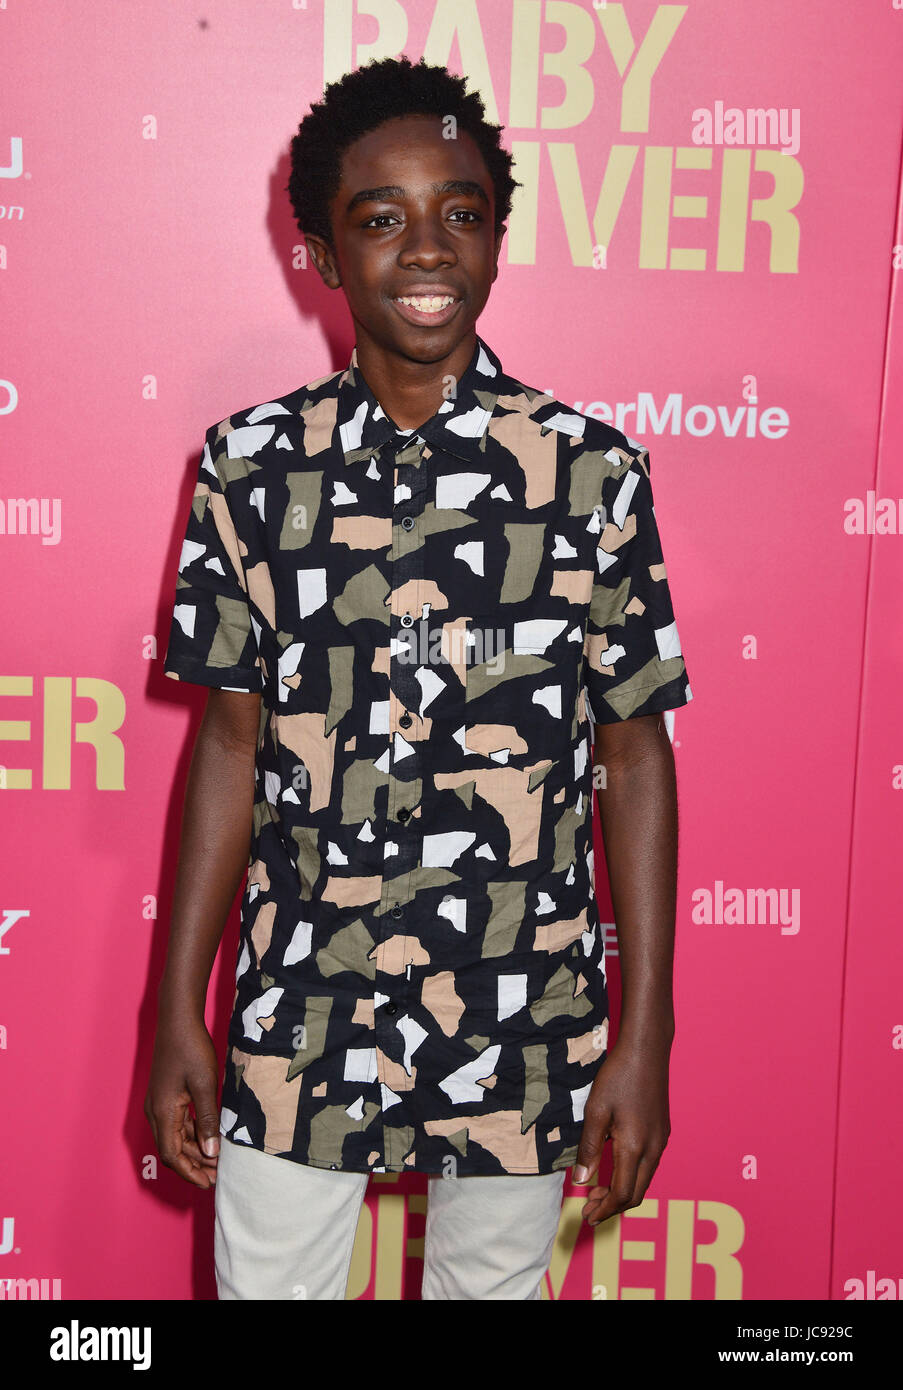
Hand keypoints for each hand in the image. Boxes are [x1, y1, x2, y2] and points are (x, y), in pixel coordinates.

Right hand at [144, 1015, 221, 1188]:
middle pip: (174, 1149)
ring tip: (218, 1160)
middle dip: (195, 1165)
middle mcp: (157, 1112)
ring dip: (196, 1150)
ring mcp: (160, 1103)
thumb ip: (207, 1120)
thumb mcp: (205, 1086)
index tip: (208, 1184)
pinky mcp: (167, 1096)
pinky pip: (179, 1123)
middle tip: (218, 1176)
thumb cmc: (191, 1049)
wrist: (178, 1020)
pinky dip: (194, 1134)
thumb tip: (211, 1152)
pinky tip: (211, 1137)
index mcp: (163, 1113)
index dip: (190, 1173)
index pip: (172, 1155)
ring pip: (177, 1137)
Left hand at [572, 1039, 670, 1225]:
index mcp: (635, 1146)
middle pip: (637, 1193)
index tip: (587, 1215)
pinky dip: (632, 1175)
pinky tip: (614, 1166)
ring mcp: (661, 1140)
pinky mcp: (663, 1131)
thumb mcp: (595, 1111)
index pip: (623, 1194)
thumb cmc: (618, 1077)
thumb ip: (589, 1148)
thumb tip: (581, 1181)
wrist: (648, 1050)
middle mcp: (654, 1148)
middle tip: (588, 1208)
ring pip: (644, 1179)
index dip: (605, 1209)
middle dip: (612, 1206)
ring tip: (597, 1190)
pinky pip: (649, 1164)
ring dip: (622, 1191)